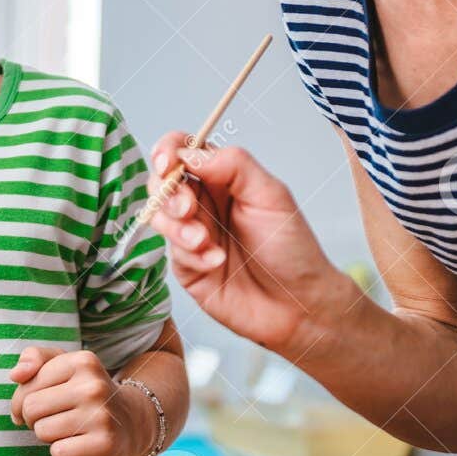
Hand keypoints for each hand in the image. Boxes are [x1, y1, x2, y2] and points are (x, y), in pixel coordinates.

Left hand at [8, 345, 154, 455]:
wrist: (129, 422)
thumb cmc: (85, 392)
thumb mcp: (62, 365)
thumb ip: (34, 358)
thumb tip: (16, 375)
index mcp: (82, 360)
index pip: (26, 385)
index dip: (23, 399)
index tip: (41, 402)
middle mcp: (94, 385)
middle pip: (31, 409)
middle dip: (34, 418)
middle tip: (54, 417)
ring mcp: (102, 414)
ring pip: (42, 431)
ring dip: (49, 435)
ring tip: (68, 428)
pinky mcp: (105, 443)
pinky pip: (59, 452)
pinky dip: (63, 451)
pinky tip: (79, 442)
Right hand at [148, 137, 352, 359]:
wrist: (297, 305)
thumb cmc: (291, 249)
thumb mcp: (271, 196)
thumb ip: (233, 165)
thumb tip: (190, 153)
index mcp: (223, 179)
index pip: (183, 150)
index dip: (168, 150)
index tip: (169, 163)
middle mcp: (204, 203)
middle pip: (161, 181)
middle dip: (167, 193)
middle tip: (188, 209)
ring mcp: (192, 234)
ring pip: (158, 216)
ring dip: (177, 227)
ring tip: (205, 242)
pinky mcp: (187, 266)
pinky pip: (172, 252)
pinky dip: (192, 255)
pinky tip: (218, 262)